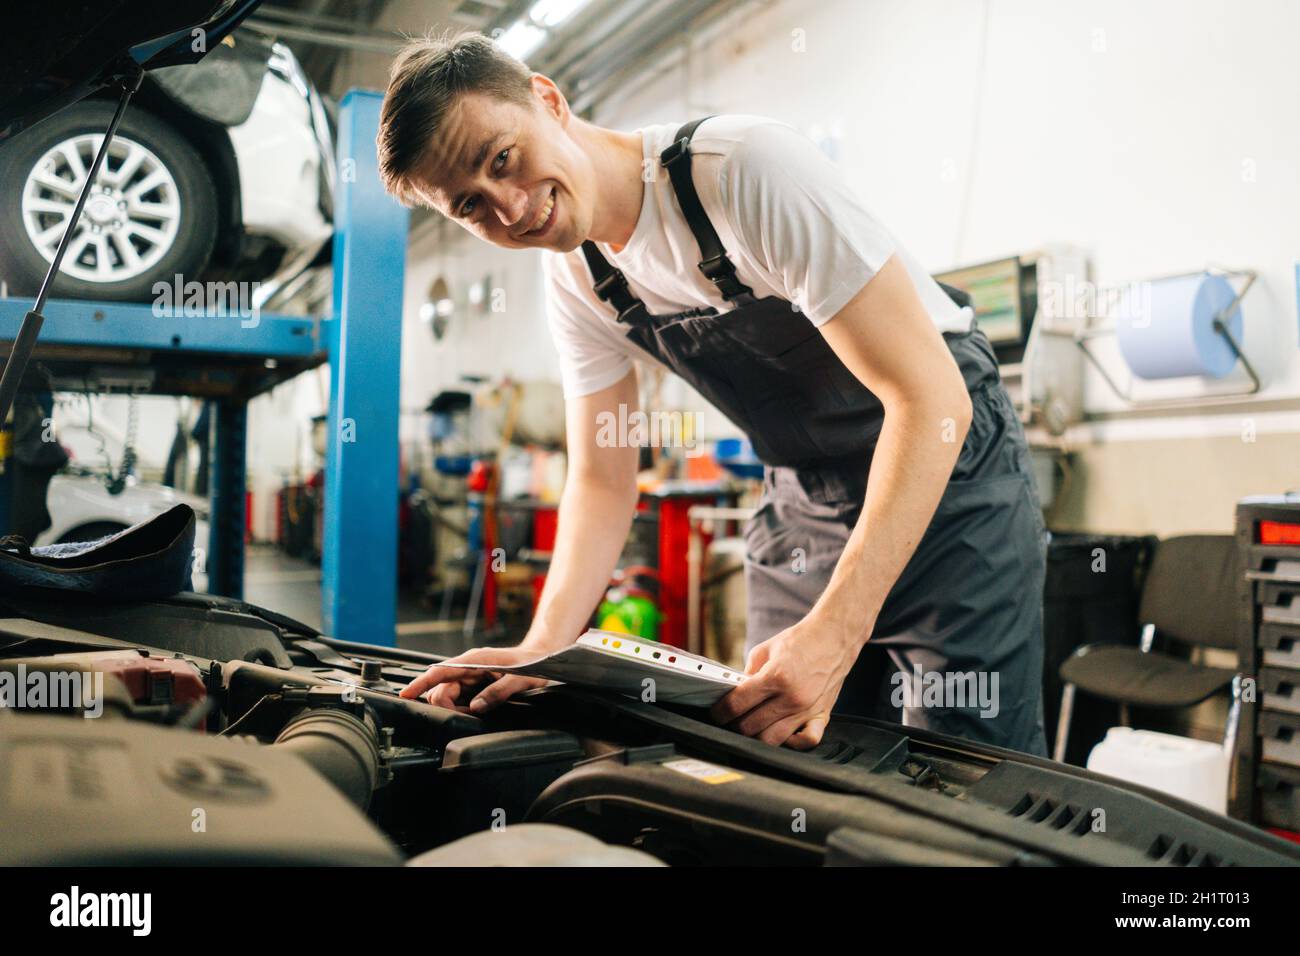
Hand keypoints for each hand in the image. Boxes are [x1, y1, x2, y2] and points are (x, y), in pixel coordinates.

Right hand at [399, 646, 549, 713]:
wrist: (544, 657)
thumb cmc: (534, 664)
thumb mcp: (521, 679)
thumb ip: (499, 692)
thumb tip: (476, 707)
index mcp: (475, 660)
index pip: (440, 671)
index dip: (420, 683)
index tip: (405, 694)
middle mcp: (468, 667)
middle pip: (440, 689)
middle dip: (446, 706)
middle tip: (470, 715)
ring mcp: (470, 676)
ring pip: (448, 695)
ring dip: (455, 708)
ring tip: (477, 713)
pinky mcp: (474, 684)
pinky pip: (459, 698)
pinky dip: (462, 708)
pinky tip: (475, 711)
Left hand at [710, 615, 863, 749]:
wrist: (833, 637)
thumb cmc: (800, 641)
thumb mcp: (765, 650)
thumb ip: (747, 674)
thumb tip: (733, 695)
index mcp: (775, 676)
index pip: (737, 704)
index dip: (720, 712)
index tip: (716, 714)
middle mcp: (792, 697)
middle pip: (750, 727)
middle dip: (734, 724)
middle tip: (730, 719)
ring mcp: (807, 709)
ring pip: (772, 740)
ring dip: (756, 736)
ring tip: (751, 726)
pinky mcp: (822, 715)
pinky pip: (807, 742)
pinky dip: (792, 743)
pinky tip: (783, 733)